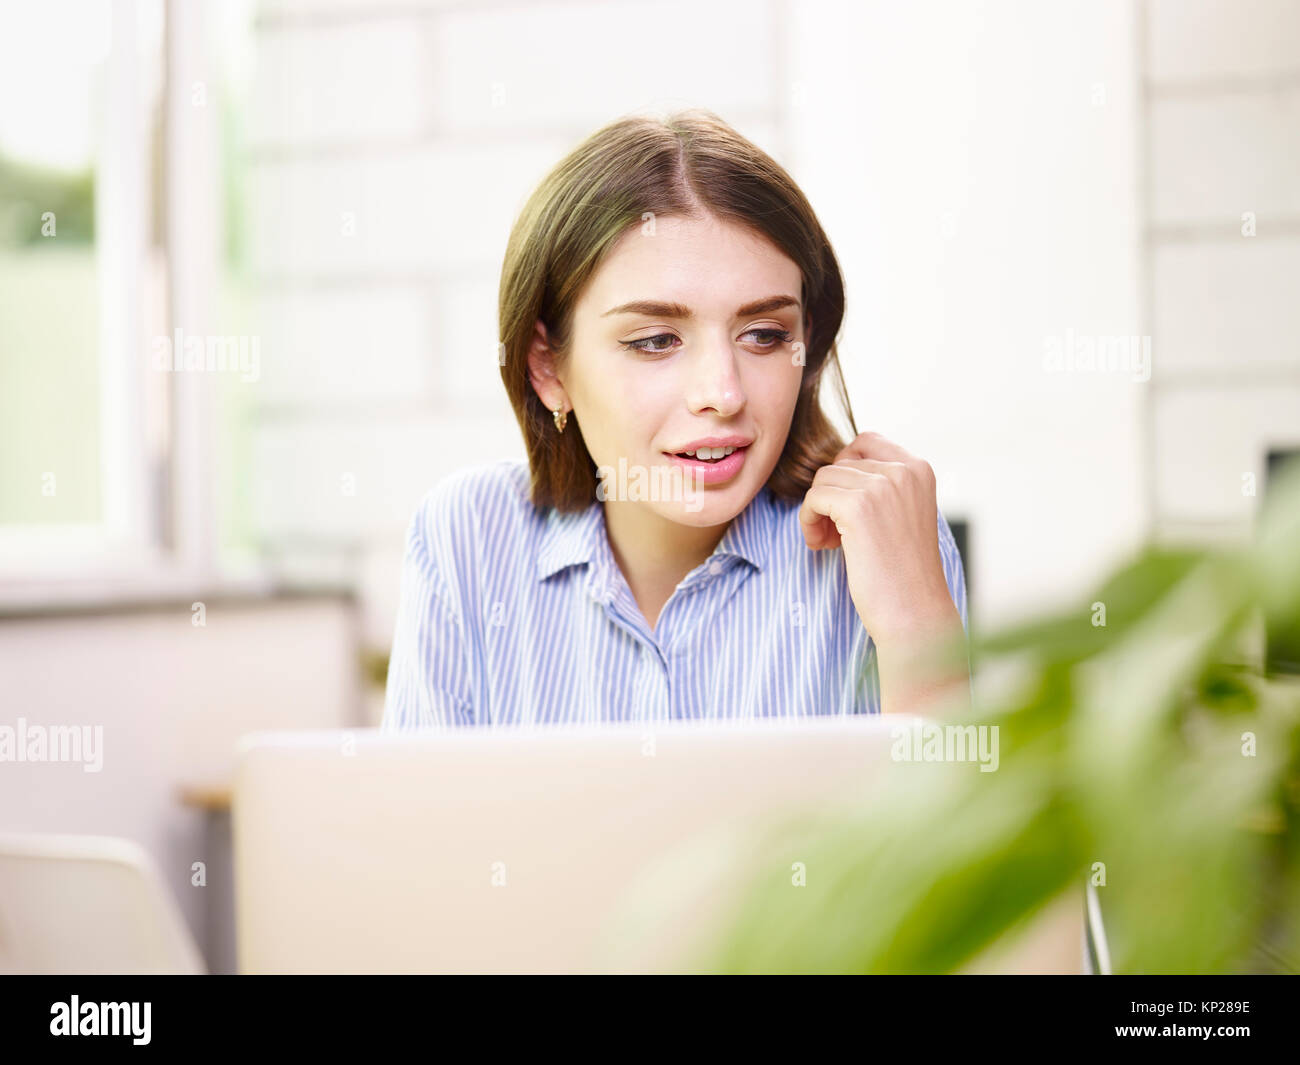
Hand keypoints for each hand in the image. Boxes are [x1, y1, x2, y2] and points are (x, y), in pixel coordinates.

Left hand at [797, 431, 956, 646]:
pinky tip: (822, 545)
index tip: (844, 505)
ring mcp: (881, 486)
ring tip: (830, 542)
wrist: (913, 611)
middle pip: (838, 464)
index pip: (866, 442)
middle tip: (835, 532)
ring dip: (817, 511)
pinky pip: (813, 498)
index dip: (845, 470)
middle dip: (830, 496)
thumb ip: (881, 484)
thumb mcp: (902, 513)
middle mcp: (904, 470)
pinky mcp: (857, 506)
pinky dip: (809, 521)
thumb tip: (835, 466)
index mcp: (919, 469)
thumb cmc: (903, 571)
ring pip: (822, 480)